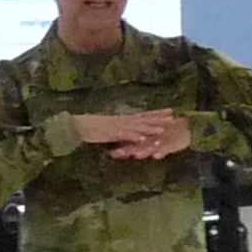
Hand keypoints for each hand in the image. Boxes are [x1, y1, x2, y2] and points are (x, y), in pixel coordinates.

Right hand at [71, 110, 190, 159]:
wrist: (78, 126)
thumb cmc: (93, 128)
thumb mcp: (112, 128)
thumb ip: (124, 130)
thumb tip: (134, 133)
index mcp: (124, 119)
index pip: (144, 115)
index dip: (157, 113)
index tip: (170, 111)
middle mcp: (123, 120)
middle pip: (144, 119)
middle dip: (159, 118)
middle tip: (173, 117)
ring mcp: (118, 126)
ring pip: (137, 127)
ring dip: (149, 128)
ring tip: (162, 129)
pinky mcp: (111, 133)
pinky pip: (124, 136)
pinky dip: (133, 137)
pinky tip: (142, 139)